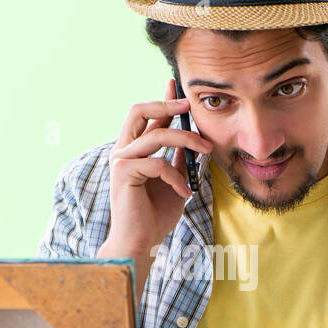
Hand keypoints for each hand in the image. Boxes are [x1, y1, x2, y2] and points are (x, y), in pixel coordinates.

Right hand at [105, 78, 213, 251]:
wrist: (141, 242)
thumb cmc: (156, 215)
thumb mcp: (175, 181)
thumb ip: (181, 160)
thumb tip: (198, 140)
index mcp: (134, 149)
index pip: (146, 116)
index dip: (162, 99)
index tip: (176, 85)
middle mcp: (123, 150)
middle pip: (138, 111)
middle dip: (166, 104)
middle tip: (189, 106)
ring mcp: (121, 160)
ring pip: (156, 136)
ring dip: (186, 139)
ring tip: (206, 149)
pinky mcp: (124, 173)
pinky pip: (158, 164)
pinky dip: (177, 177)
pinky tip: (185, 192)